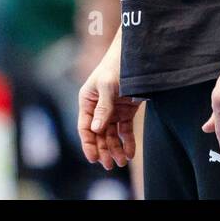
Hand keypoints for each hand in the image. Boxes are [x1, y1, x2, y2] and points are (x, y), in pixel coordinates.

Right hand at [77, 43, 141, 169]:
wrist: (135, 55)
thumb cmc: (116, 66)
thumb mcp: (107, 85)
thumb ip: (103, 107)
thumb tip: (96, 129)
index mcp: (87, 101)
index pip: (85, 127)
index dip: (88, 144)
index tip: (93, 159)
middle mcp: (97, 108)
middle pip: (98, 135)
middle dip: (104, 150)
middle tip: (111, 165)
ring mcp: (112, 110)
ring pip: (111, 135)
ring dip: (116, 149)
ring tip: (122, 162)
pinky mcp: (126, 111)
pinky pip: (125, 130)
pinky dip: (127, 142)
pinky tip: (130, 153)